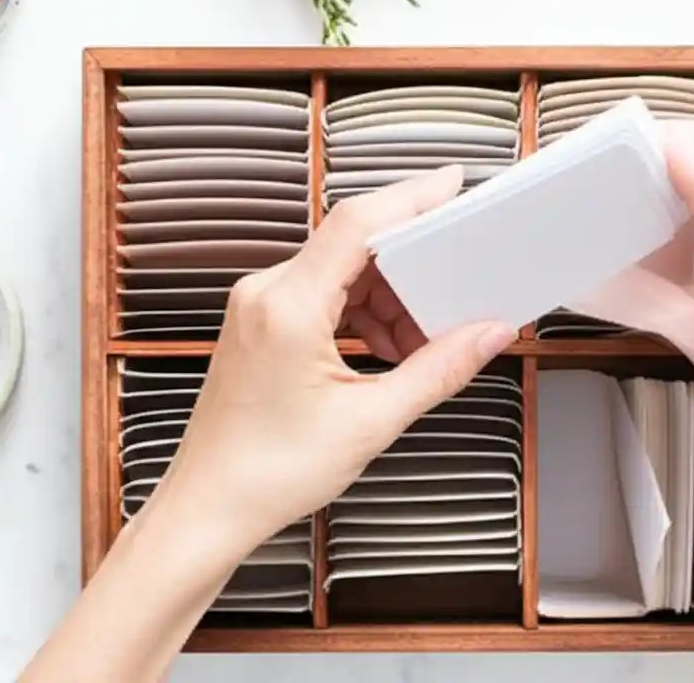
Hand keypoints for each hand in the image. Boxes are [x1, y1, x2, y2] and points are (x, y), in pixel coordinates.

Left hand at [149, 166, 517, 551]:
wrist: (207, 509)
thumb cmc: (266, 473)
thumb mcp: (371, 422)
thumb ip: (438, 369)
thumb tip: (486, 334)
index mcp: (287, 307)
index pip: (357, 223)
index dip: (411, 195)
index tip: (452, 183)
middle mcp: (265, 294)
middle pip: (354, 246)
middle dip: (411, 268)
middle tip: (453, 293)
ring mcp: (257, 308)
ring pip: (340, 273)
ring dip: (387, 299)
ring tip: (416, 345)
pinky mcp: (259, 325)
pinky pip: (321, 296)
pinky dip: (360, 314)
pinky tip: (384, 350)